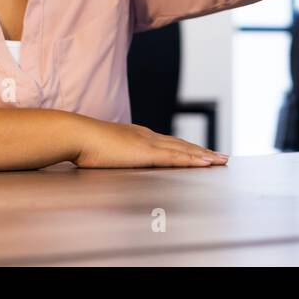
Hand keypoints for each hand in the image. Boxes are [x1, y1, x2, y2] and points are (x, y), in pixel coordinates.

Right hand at [72, 116, 227, 168]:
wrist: (77, 135)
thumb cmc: (84, 146)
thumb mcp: (104, 153)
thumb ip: (114, 157)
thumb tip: (113, 163)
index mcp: (138, 137)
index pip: (170, 143)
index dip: (188, 148)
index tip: (202, 153)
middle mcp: (148, 136)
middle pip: (182, 145)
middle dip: (203, 151)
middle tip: (222, 156)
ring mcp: (149, 143)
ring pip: (184, 150)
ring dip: (205, 155)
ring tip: (221, 160)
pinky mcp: (147, 152)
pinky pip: (176, 157)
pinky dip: (193, 159)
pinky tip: (206, 163)